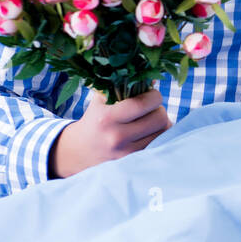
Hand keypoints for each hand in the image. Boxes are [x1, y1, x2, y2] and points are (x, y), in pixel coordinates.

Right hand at [48, 87, 172, 179]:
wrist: (77, 152)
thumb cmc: (93, 120)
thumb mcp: (101, 100)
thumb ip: (123, 87)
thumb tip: (153, 78)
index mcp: (107, 118)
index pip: (144, 103)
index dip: (154, 96)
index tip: (151, 94)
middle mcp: (117, 137)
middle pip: (159, 119)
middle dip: (159, 109)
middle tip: (152, 108)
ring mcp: (125, 153)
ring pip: (162, 134)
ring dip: (161, 124)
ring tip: (151, 120)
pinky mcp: (132, 162)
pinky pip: (157, 146)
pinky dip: (158, 137)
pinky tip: (149, 133)